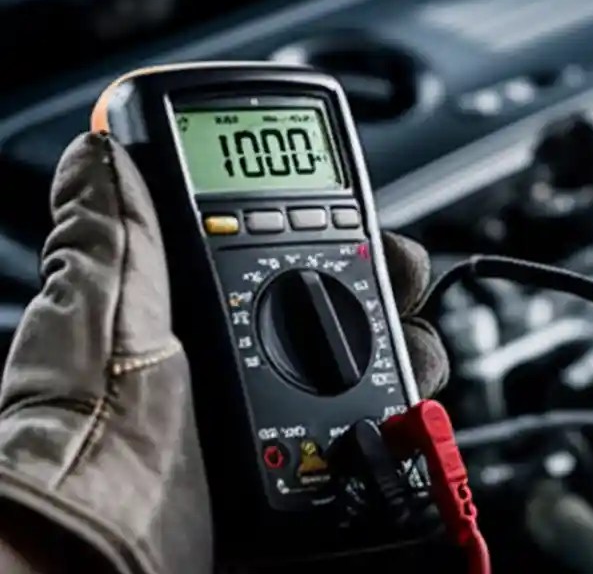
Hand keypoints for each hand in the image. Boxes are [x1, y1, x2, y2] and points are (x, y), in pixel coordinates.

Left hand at [0, 133, 449, 572]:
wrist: (103, 560)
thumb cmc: (90, 449)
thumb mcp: (99, 318)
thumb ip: (112, 233)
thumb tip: (103, 147)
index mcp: (201, 315)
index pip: (293, 244)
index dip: (345, 229)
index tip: (370, 231)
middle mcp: (248, 365)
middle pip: (356, 305)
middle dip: (395, 292)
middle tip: (397, 299)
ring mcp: (285, 423)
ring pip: (385, 371)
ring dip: (414, 363)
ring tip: (404, 376)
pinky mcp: (312, 481)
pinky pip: (386, 446)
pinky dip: (411, 432)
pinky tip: (402, 426)